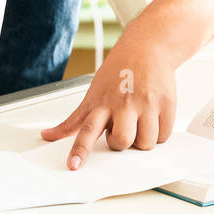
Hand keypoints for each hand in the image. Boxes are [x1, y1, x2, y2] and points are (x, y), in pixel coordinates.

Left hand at [40, 36, 177, 168]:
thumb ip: (74, 120)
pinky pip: (163, 135)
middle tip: (121, 130)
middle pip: (121, 140)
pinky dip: (158, 134)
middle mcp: (123, 103)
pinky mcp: (165, 103)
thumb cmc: (118, 72)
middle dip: (121, 143)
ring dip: (142, 140)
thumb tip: (48, 136)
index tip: (74, 165)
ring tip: (139, 123)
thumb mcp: (92, 94)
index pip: (86, 129)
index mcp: (101, 103)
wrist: (146, 48)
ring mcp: (145, 103)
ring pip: (145, 143)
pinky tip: (152, 119)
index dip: (80, 150)